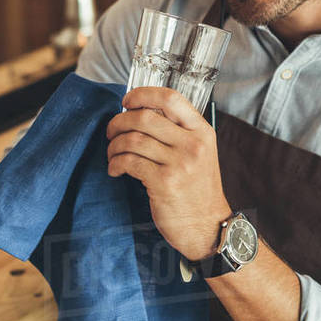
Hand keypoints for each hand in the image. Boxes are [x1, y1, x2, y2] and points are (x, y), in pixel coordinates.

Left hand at [106, 86, 231, 260]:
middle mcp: (192, 144)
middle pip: (145, 117)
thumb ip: (178, 131)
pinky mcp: (164, 183)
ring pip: (133, 139)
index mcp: (202, 131)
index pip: (170, 98)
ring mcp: (179, 164)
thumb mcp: (198, 153)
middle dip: (119, 122)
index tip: (126, 101)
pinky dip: (115, 163)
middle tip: (112, 131)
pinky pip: (129, 162)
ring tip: (112, 153)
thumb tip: (139, 111)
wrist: (208, 227)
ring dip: (114, 145)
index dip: (143, 94)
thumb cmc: (197, 189)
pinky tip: (115, 169)